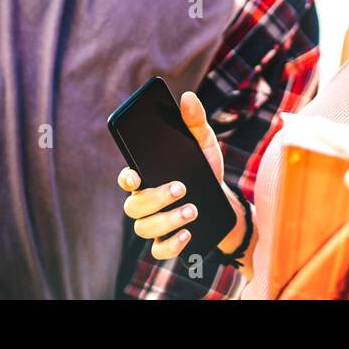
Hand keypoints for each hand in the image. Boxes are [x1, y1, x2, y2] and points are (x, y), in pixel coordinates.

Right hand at [116, 90, 245, 260]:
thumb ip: (195, 123)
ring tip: (192, 209)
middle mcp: (145, 202)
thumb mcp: (204, 145)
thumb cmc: (205, 169)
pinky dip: (171, 245)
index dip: (126, 179)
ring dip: (167, 220)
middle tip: (182, 188)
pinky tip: (187, 234)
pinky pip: (158, 251)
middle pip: (133, 206)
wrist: (223, 201)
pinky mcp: (167, 243)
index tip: (136, 176)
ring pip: (143, 228)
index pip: (126, 179)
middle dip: (156, 198)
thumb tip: (187, 97)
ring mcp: (154, 224)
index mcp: (148, 176)